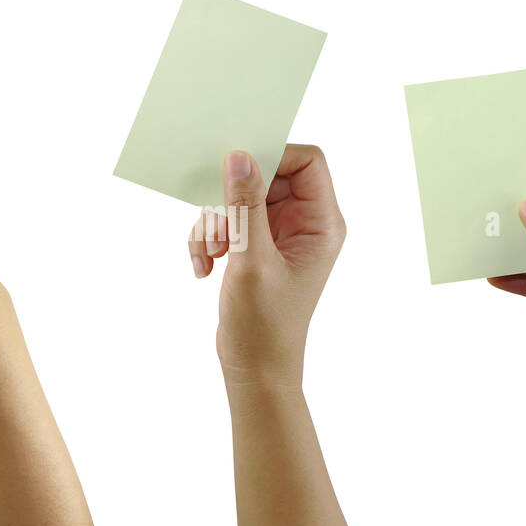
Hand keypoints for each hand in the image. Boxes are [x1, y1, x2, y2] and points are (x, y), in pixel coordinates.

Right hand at [187, 145, 344, 387]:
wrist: (254, 369)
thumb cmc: (264, 325)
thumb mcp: (251, 260)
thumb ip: (245, 206)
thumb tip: (240, 156)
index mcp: (321, 223)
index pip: (307, 162)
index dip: (273, 156)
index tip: (236, 169)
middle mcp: (304, 223)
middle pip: (267, 176)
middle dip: (233, 199)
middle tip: (218, 226)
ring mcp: (279, 234)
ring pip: (240, 199)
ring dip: (215, 222)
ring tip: (210, 254)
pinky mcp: (255, 245)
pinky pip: (227, 221)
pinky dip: (209, 239)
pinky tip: (204, 268)